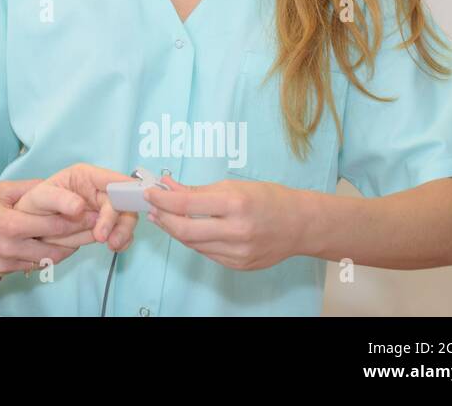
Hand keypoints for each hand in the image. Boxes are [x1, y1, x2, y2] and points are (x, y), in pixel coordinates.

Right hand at [0, 180, 97, 278]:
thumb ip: (31, 189)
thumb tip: (58, 187)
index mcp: (9, 225)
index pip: (53, 225)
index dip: (76, 220)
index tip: (94, 214)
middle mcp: (8, 249)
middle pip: (54, 249)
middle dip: (76, 239)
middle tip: (95, 229)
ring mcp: (3, 263)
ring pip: (43, 262)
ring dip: (61, 251)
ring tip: (78, 239)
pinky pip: (27, 266)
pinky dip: (40, 257)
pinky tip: (51, 246)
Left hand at [15, 163, 139, 251]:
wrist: (31, 229)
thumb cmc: (34, 206)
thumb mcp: (40, 198)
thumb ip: (59, 200)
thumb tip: (80, 207)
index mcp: (86, 176)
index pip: (112, 179)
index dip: (126, 190)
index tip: (126, 207)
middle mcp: (98, 190)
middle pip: (123, 201)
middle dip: (120, 219)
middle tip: (105, 237)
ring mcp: (103, 209)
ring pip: (125, 218)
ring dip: (122, 232)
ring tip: (111, 245)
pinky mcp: (104, 226)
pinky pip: (120, 232)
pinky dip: (122, 240)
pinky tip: (116, 247)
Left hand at [144, 175, 301, 270]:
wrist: (300, 225)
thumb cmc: (269, 199)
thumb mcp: (234, 185)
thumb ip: (198, 191)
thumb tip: (168, 186)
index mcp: (235, 204)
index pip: (187, 204)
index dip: (163, 199)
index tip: (150, 193)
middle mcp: (237, 231)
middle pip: (185, 230)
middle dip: (163, 218)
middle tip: (152, 208)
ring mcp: (238, 252)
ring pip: (193, 244)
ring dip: (175, 230)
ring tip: (164, 217)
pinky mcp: (238, 265)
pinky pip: (207, 253)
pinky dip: (194, 241)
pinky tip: (188, 229)